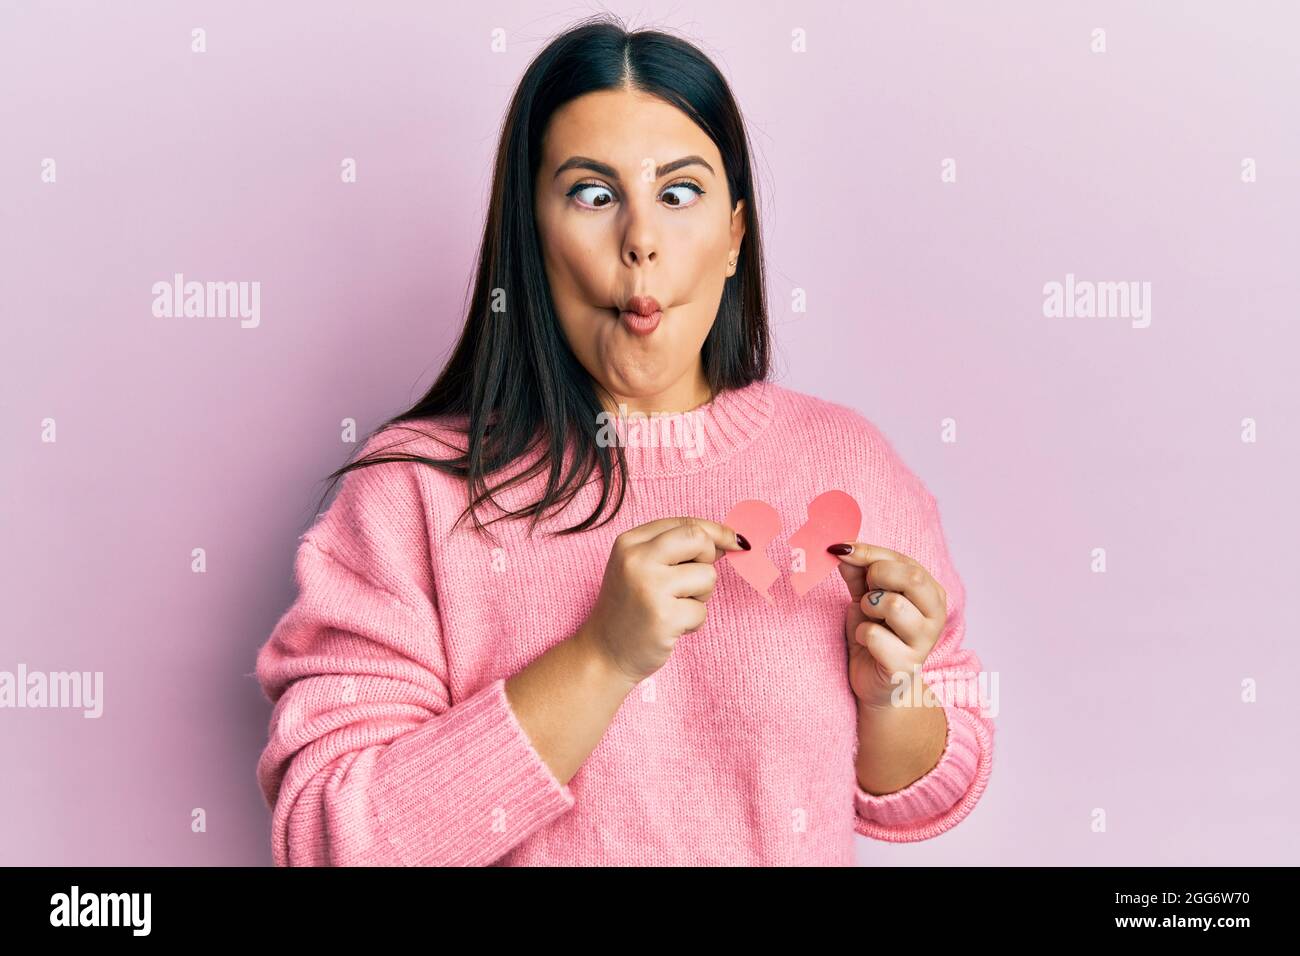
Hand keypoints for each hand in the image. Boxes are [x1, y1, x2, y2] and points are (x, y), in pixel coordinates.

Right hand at [582, 517, 748, 685]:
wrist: (604, 652)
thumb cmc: (630, 608)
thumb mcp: (642, 568)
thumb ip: (677, 550)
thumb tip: (728, 540)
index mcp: (630, 542)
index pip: (685, 523)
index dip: (715, 532)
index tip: (734, 541)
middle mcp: (637, 560)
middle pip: (699, 540)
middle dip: (708, 559)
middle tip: (691, 582)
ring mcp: (650, 588)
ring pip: (708, 576)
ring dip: (700, 596)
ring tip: (674, 607)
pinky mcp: (664, 617)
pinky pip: (702, 610)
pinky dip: (694, 622)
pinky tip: (671, 627)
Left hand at [827, 542, 947, 709]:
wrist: (876, 683)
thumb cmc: (876, 634)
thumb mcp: (865, 598)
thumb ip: (858, 573)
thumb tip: (842, 547)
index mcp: (930, 592)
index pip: (903, 560)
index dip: (868, 552)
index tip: (840, 550)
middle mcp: (935, 615)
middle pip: (910, 577)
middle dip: (877, 577)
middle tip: (866, 592)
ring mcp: (924, 642)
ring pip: (893, 604)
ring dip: (869, 608)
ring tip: (870, 620)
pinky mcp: (906, 666)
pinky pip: (875, 636)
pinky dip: (863, 635)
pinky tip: (869, 645)